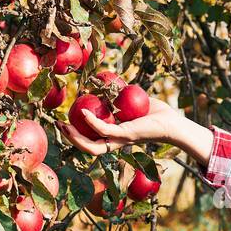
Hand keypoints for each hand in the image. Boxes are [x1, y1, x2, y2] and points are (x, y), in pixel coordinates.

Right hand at [59, 96, 213, 164]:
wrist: (172, 122)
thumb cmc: (154, 112)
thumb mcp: (130, 103)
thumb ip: (117, 97)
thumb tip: (105, 83)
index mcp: (114, 137)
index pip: (90, 140)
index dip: (75, 134)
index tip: (64, 121)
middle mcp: (115, 142)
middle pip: (87, 147)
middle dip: (70, 139)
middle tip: (58, 125)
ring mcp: (120, 140)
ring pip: (92, 146)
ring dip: (76, 138)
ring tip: (64, 125)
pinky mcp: (126, 135)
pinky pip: (105, 130)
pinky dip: (92, 122)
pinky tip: (84, 112)